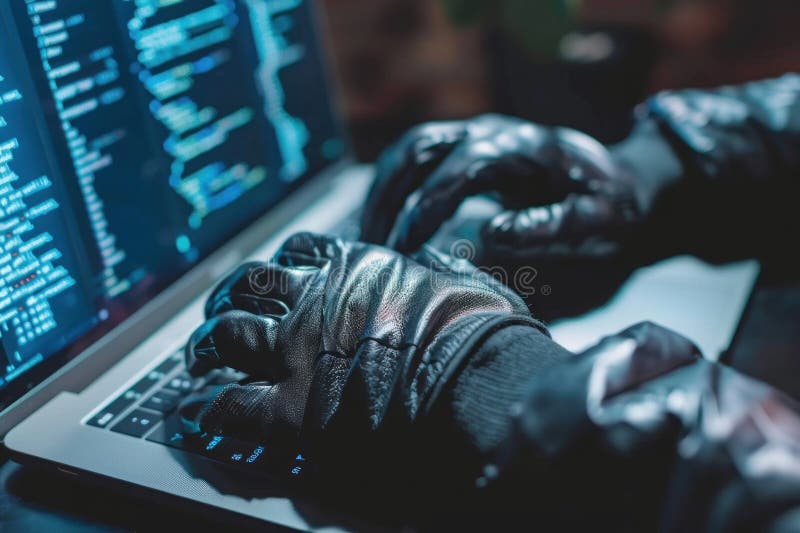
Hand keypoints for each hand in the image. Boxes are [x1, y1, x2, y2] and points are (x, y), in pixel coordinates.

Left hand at [182, 232, 541, 482]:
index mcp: (355, 266)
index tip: (273, 282)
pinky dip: (203, 409)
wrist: (479, 382)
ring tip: (198, 361)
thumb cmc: (481, 333)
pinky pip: (225, 405)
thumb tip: (436, 261)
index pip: (297, 250)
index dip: (279, 266)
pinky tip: (194, 413)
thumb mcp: (463, 280)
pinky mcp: (292, 410)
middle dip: (228, 300)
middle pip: (246, 286)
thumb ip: (437, 267)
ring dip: (206, 347)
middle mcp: (316, 299)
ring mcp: (297, 351)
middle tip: (220, 320)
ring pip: (225, 335)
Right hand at [361, 114, 665, 263]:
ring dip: (382, 190)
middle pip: (420, 147)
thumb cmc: (614, 207)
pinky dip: (392, 187)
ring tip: (368, 237)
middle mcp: (493, 131)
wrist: (624, 181)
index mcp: (524, 147)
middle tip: (373, 248)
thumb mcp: (602, 221)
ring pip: (411, 149)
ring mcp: (478, 135)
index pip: (458, 169)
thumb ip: (554, 224)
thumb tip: (493, 235)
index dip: (426, 209)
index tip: (405, 250)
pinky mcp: (469, 149)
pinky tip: (384, 222)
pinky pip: (417, 159)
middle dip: (388, 197)